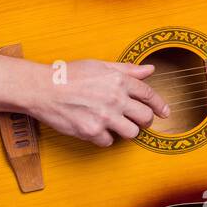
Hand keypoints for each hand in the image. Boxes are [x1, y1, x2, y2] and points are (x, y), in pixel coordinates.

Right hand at [26, 59, 169, 146]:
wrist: (42, 88)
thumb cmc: (68, 74)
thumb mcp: (99, 65)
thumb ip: (126, 69)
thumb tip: (149, 69)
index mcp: (118, 80)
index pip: (148, 94)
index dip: (159, 104)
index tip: (165, 112)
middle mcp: (115, 98)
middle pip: (145, 117)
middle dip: (144, 120)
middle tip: (138, 120)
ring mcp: (104, 117)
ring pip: (131, 133)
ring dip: (126, 130)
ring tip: (115, 124)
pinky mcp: (91, 131)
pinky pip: (108, 141)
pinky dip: (104, 137)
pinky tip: (96, 128)